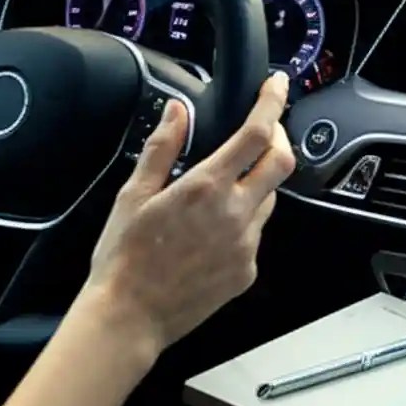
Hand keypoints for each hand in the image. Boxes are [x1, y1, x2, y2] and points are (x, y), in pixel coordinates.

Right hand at [81, 72, 295, 353]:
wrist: (129, 318)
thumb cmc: (124, 259)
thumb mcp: (133, 195)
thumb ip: (162, 148)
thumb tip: (176, 111)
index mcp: (206, 188)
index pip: (257, 134)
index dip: (273, 104)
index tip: (277, 87)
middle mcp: (235, 215)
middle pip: (281, 164)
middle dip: (278, 140)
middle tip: (264, 133)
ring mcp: (245, 246)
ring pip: (270, 200)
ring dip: (257, 184)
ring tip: (224, 189)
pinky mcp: (247, 271)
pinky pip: (256, 235)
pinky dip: (244, 222)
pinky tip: (213, 232)